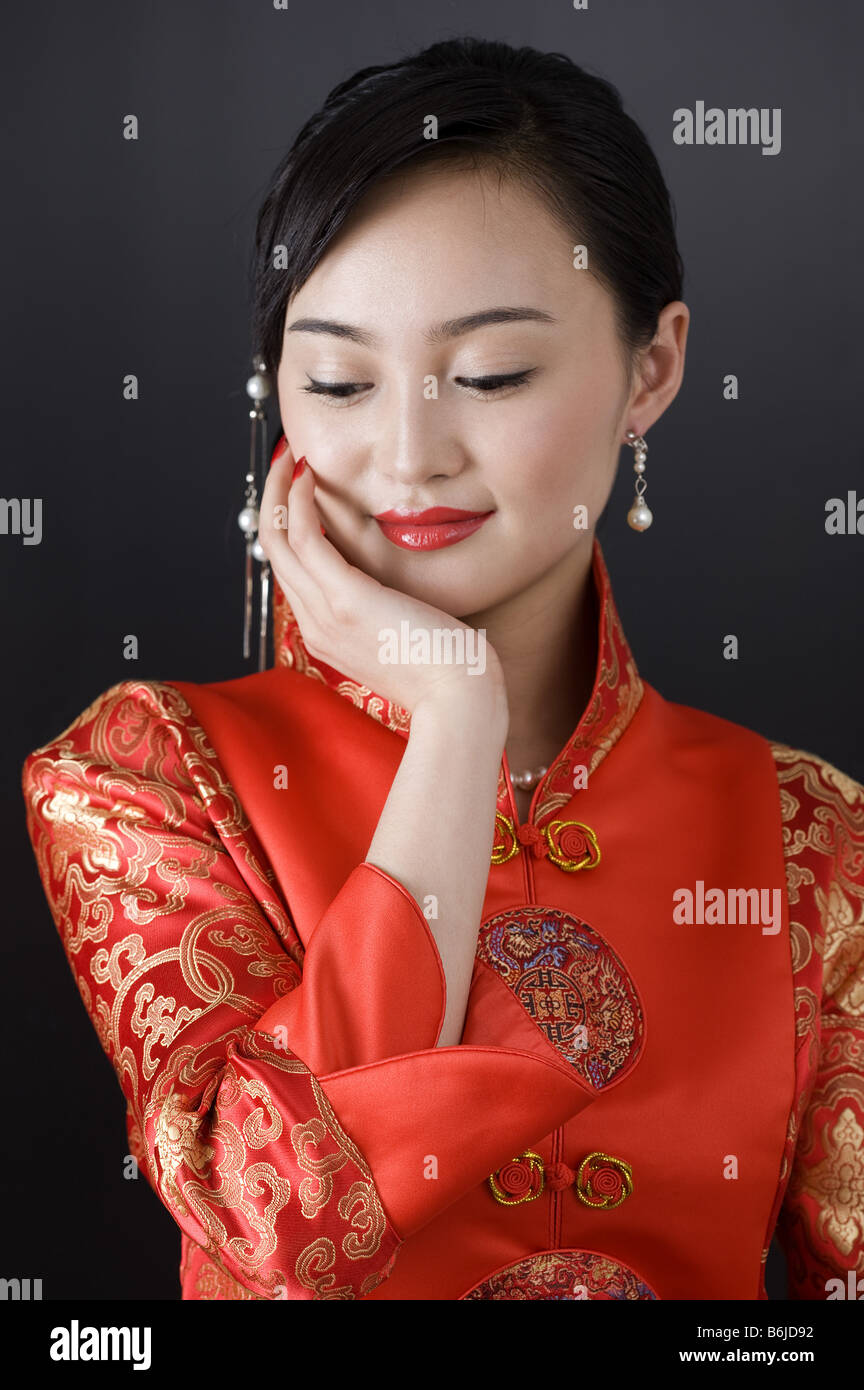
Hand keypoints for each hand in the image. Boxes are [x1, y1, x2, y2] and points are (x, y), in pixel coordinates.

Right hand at [257, 439, 506, 716]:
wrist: (458, 702)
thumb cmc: (447, 673)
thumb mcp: (406, 639)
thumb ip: (390, 613)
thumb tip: (398, 591)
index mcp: (327, 635)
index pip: (292, 573)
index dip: (289, 527)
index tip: (299, 491)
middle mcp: (315, 624)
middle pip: (273, 552)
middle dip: (276, 500)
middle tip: (286, 461)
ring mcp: (325, 612)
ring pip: (277, 540)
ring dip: (281, 492)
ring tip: (291, 457)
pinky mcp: (345, 597)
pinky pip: (305, 537)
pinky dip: (301, 501)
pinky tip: (311, 475)